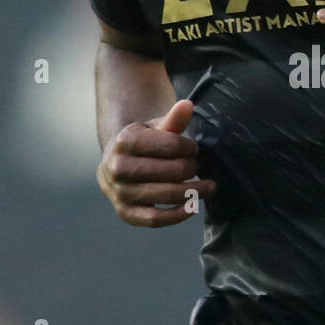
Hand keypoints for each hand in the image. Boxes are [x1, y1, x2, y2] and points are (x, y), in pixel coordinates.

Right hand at [97, 98, 215, 226]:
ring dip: (193, 192)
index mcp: (124, 141)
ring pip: (166, 195)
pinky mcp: (125, 213)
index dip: (189, 147)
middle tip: (198, 166)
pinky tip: (193, 206)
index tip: (193, 149)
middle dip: (191, 168)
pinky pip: (156, 219)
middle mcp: (117, 168)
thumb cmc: (143, 144)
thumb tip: (187, 105)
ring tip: (209, 187)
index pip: (170, 145)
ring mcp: (119, 193)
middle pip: (171, 171)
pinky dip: (178, 215)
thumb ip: (173, 119)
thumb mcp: (155, 127)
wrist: (116, 164)